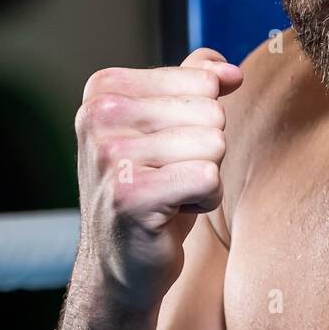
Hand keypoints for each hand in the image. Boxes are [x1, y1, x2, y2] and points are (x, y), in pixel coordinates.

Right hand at [72, 47, 241, 309]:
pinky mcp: (129, 196)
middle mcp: (99, 115)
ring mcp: (110, 155)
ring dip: (206, 175)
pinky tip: (175, 211)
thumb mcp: (171, 124)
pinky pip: (209, 177)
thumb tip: (229, 71)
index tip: (168, 147)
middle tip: (171, 175)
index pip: (203, 81)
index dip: (202, 119)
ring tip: (172, 193)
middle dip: (206, 149)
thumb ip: (197, 83)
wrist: (123, 259)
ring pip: (214, 144)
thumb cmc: (154, 184)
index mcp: (106, 88)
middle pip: (211, 112)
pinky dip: (206, 199)